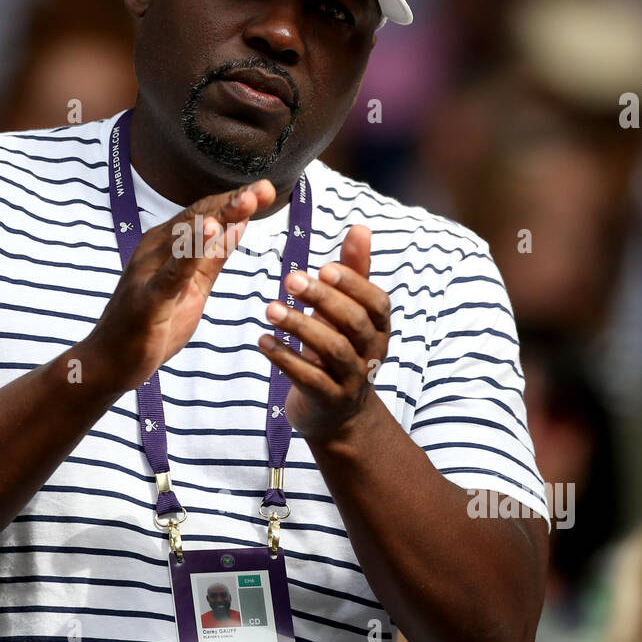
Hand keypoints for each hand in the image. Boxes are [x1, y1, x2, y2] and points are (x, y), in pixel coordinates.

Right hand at [81, 179, 277, 391]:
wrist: (109, 362)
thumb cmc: (151, 325)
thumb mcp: (194, 287)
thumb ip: (213, 258)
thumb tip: (240, 224)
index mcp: (166, 244)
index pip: (204, 213)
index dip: (235, 200)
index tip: (266, 189)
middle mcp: (155, 249)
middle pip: (199, 217)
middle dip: (234, 202)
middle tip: (265, 188)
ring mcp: (149, 271)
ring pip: (188, 237)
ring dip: (219, 216)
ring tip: (246, 200)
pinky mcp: (148, 297)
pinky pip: (174, 270)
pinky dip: (193, 249)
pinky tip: (211, 230)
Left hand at [258, 224, 390, 442]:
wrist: (337, 414)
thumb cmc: (340, 350)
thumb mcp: (348, 312)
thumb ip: (353, 273)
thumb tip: (360, 227)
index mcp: (379, 329)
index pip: (377, 303)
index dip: (353, 285)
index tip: (324, 267)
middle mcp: (372, 354)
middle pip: (354, 324)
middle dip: (323, 300)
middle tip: (289, 278)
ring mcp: (352, 380)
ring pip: (333, 350)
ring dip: (300, 327)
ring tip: (270, 308)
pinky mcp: (328, 401)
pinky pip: (309, 379)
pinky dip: (285, 359)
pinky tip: (263, 341)